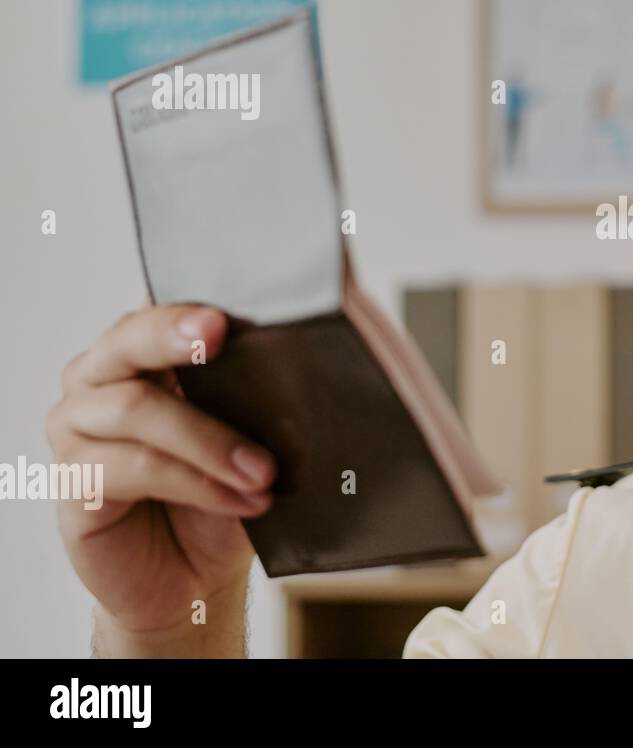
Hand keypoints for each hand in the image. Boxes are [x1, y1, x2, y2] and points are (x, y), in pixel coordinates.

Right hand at [47, 304, 276, 653]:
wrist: (193, 575)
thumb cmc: (220, 491)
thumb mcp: (248, 433)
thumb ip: (256, 389)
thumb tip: (311, 353)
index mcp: (144, 350)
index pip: (161, 309)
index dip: (186, 307)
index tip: (222, 313)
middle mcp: (100, 378)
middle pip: (130, 340)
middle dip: (176, 337)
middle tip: (221, 337)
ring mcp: (77, 427)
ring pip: (135, 408)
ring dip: (209, 440)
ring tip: (265, 472)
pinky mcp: (72, 481)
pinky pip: (134, 468)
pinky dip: (197, 483)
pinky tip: (243, 499)